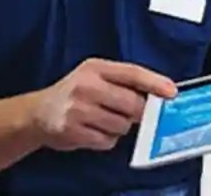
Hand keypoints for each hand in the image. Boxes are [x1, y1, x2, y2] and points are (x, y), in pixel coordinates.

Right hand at [32, 58, 177, 151]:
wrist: (38, 112)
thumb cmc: (74, 93)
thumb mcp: (95, 76)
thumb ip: (123, 82)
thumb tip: (157, 96)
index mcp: (95, 68)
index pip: (132, 73)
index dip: (154, 82)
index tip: (172, 92)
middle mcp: (86, 86)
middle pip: (131, 103)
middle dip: (139, 112)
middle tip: (134, 113)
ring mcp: (78, 109)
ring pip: (121, 125)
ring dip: (121, 127)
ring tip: (105, 120)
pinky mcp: (73, 131)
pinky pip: (107, 141)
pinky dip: (107, 139)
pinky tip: (94, 130)